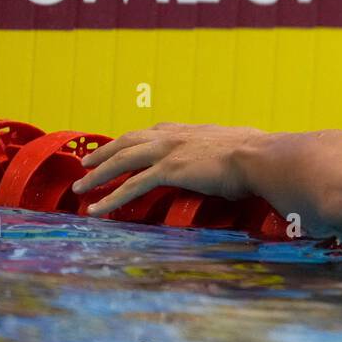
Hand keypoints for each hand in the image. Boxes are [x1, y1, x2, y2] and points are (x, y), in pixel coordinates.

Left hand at [71, 123, 263, 216]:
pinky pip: (132, 186)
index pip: (151, 133)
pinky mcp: (168, 171)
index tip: (118, 146)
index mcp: (188, 131)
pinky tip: (97, 209)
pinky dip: (111, 198)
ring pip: (121, 162)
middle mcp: (173, 137)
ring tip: (80, 188)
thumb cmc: (259, 156)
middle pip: (127, 142)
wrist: (261, 157)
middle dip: (104, 153)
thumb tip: (239, 161)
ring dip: (97, 175)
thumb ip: (226, 153)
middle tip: (86, 164)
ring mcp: (168, 152)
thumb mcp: (237, 147)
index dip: (131, 140)